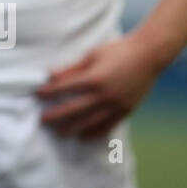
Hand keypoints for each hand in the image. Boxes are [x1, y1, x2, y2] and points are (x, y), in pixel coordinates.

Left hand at [37, 35, 163, 139]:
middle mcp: (104, 95)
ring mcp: (116, 105)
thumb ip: (72, 69)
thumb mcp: (92, 55)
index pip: (64, 88)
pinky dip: (94, 133)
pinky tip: (84, 136)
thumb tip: (50, 76)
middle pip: (73, 110)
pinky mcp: (126, 110)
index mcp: (94, 79)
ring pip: (90, 122)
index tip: (38, 95)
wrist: (149, 55)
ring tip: (60, 132)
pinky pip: (107, 126)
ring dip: (72, 128)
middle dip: (56, 116)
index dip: (49, 92)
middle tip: (42, 121)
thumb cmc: (118, 51)